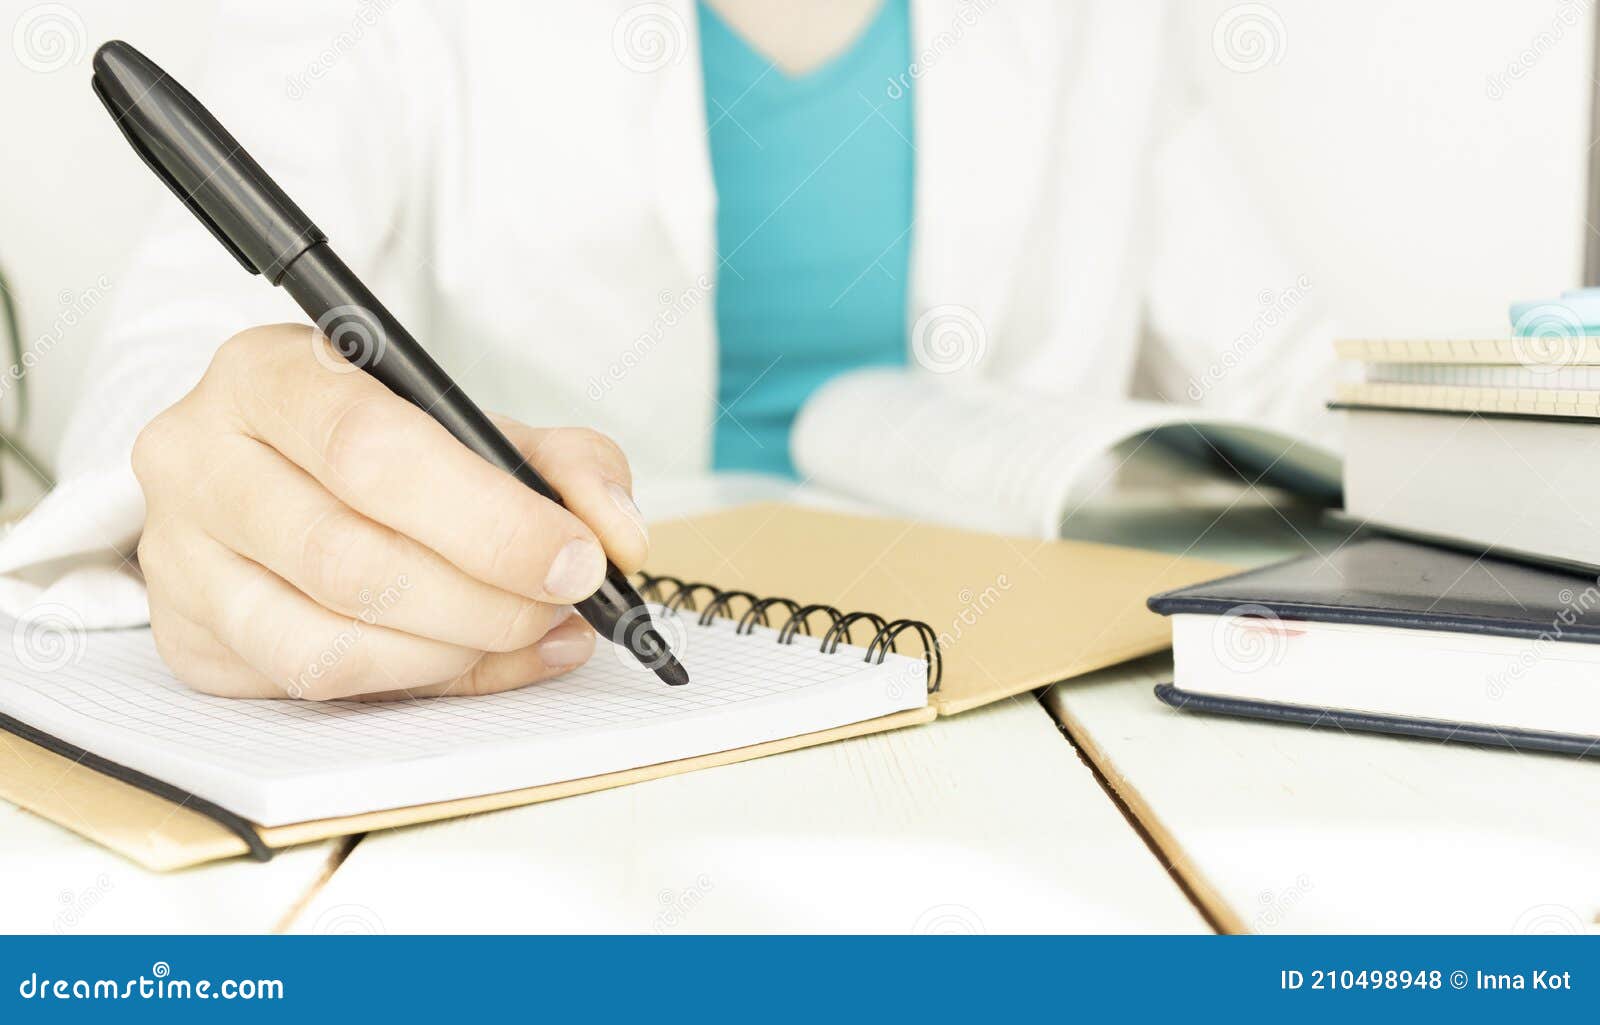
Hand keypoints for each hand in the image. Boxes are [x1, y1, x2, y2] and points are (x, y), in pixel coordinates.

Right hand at [132, 323, 649, 699]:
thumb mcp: (475, 424)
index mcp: (269, 373)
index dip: (488, 520)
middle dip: (485, 598)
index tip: (575, 559)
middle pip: (350, 557)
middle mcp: (199, 459)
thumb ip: (566, 463)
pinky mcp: (189, 641)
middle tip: (561, 604)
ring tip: (523, 631)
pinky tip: (476, 660)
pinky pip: (314, 687)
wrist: (277, 471)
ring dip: (455, 653)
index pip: (372, 450)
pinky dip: (419, 684)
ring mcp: (180, 558)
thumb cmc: (382, 444)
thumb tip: (618, 536)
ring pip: (327, 643)